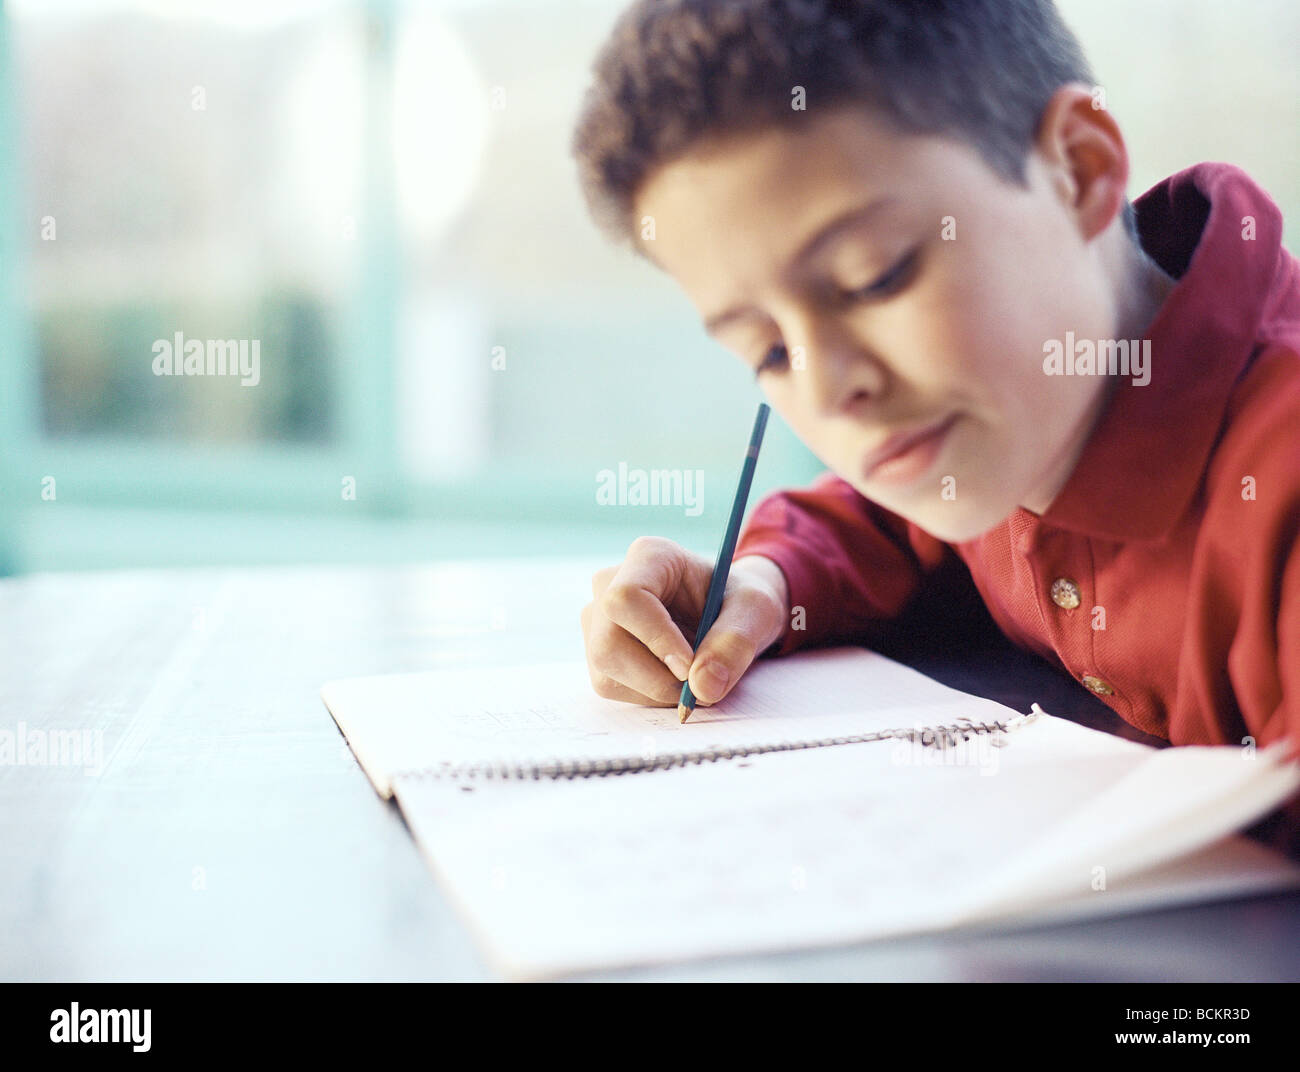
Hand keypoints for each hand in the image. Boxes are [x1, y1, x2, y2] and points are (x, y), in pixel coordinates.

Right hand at [580, 536, 788, 706]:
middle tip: (699, 685)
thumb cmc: (737, 602)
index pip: (626, 598)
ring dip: (655, 690)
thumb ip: (735, 643)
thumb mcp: (755, 612)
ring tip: (693, 676)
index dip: (655, 638)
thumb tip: (703, 687)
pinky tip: (673, 679)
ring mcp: (597, 618)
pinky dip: (648, 696)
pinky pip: (611, 686)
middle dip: (656, 677)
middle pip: (609, 643)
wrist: (725, 613)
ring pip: (606, 670)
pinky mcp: (597, 651)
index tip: (689, 667)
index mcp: (650, 557)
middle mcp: (610, 583)